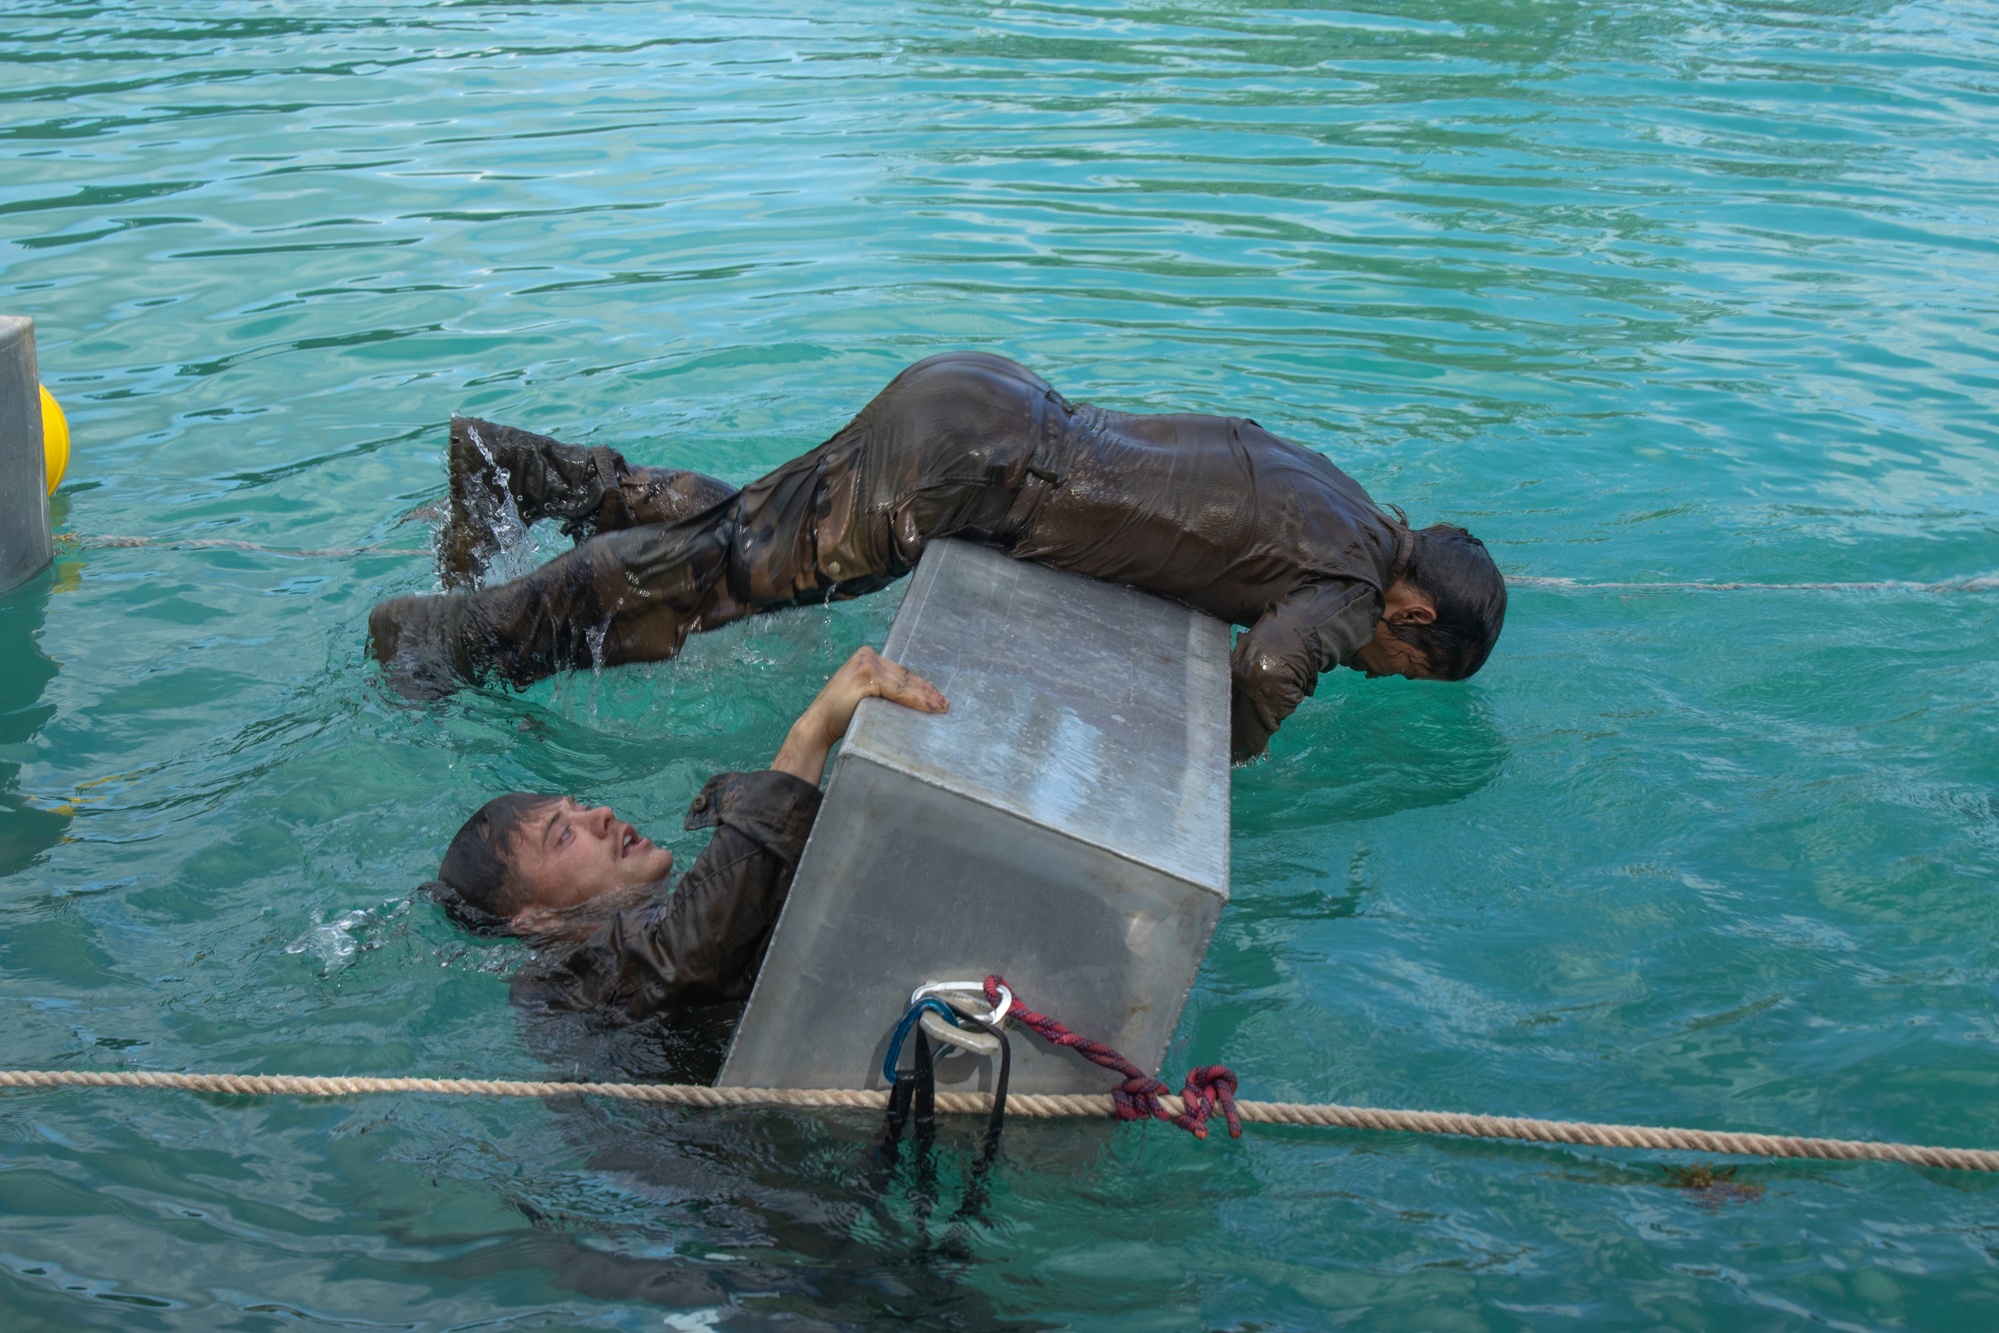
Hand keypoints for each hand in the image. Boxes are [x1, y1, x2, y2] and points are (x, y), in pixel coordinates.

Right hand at [771, 647, 947, 784]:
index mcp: (867, 656)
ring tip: (940, 707)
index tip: (936, 695)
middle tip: (944, 703)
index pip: (900, 671)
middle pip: (905, 676)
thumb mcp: (864, 691)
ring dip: (925, 697)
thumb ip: (881, 686)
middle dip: (926, 691)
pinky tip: (928, 708)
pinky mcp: (868, 678)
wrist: (820, 722)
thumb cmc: (842, 712)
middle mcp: (867, 656)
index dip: (920, 684)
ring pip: (904, 683)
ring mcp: (867, 666)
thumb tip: (908, 694)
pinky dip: (915, 700)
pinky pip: (898, 691)